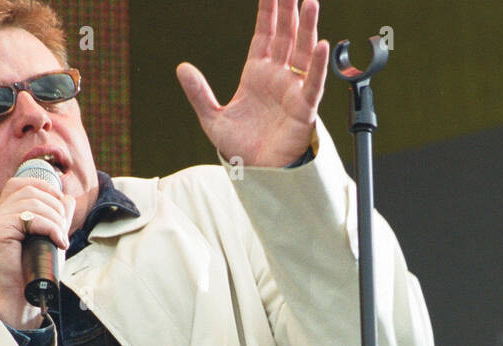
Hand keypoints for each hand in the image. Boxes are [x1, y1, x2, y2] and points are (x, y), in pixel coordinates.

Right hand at [0, 176, 75, 326]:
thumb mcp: (51, 235)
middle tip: (63, 231)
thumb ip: (57, 215)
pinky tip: (58, 242)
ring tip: (60, 239)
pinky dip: (49, 228)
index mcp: (5, 211)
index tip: (62, 212)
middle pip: (31, 191)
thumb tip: (67, 197)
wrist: (25, 294)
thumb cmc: (37, 268)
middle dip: (55, 208)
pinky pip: (27, 218)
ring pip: (32, 203)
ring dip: (55, 220)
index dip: (48, 191)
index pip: (26, 183)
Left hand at [176, 0, 328, 168]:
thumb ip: (199, 93)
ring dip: (306, 28)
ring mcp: (292, 90)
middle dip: (288, 11)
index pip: (263, 35)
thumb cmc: (240, 147)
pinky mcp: (303, 107)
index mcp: (256, 74)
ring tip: (309, 3)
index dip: (266, 12)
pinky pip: (312, 82)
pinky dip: (317, 65)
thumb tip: (182, 68)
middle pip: (285, 36)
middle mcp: (277, 77)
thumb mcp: (212, 118)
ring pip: (302, 52)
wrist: (256, 172)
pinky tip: (320, 44)